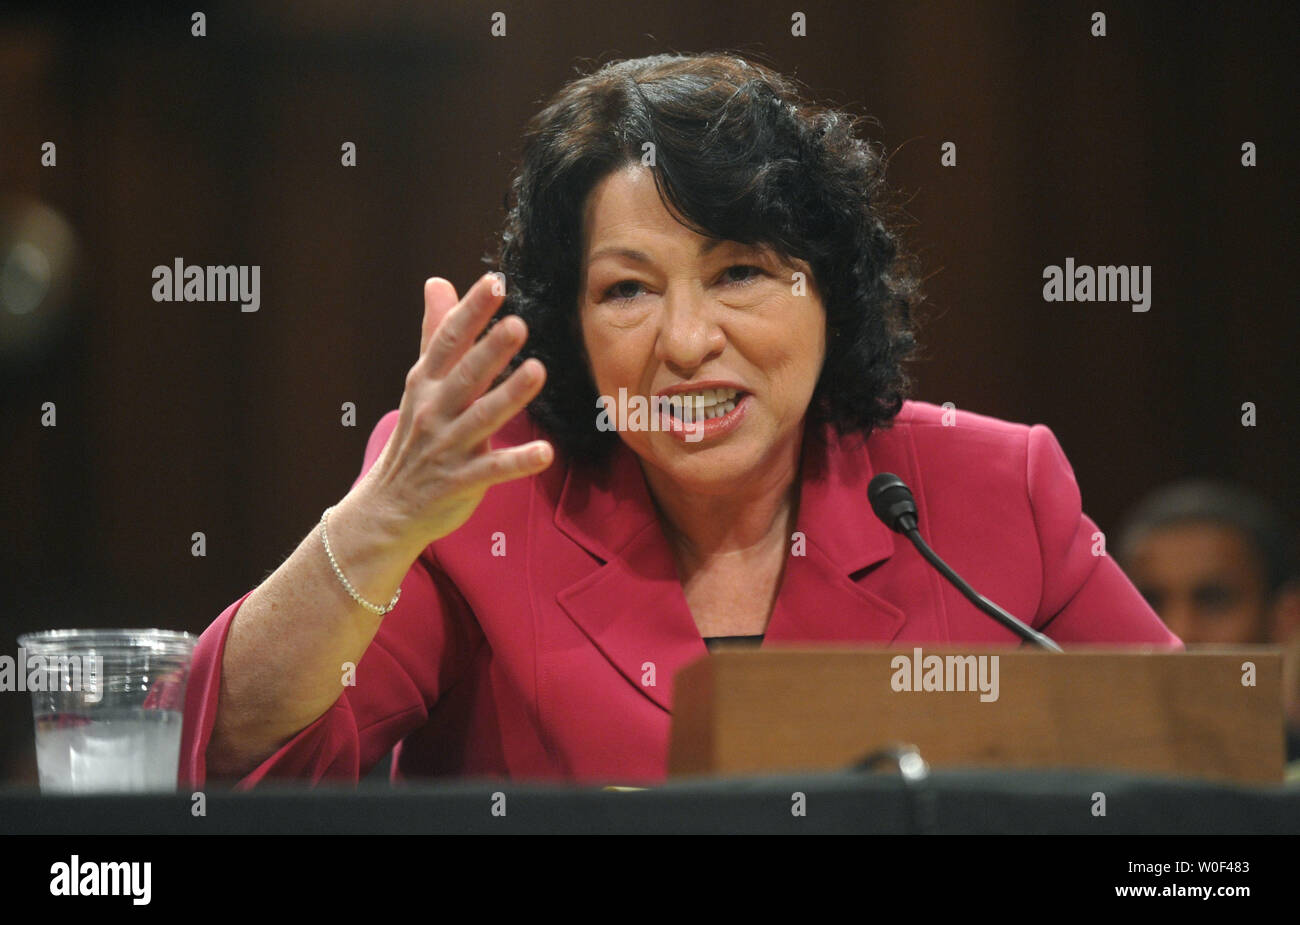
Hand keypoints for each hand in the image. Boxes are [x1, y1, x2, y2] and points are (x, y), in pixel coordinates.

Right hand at [355, 273, 552, 546]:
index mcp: (426, 383)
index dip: (471, 311)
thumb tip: (437, 281)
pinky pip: (492, 470)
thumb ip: (435, 334)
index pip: (449, 340)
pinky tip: (546, 453)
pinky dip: (517, 462)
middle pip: (465, 376)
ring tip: (537, 371)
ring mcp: (446, 447)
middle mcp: (434, 411)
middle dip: (490, 351)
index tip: (495, 282)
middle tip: (518, 324)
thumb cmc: (414, 438)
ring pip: (480, 418)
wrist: (386, 508)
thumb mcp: (419, 384)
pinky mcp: (460, 482)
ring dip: (508, 396)